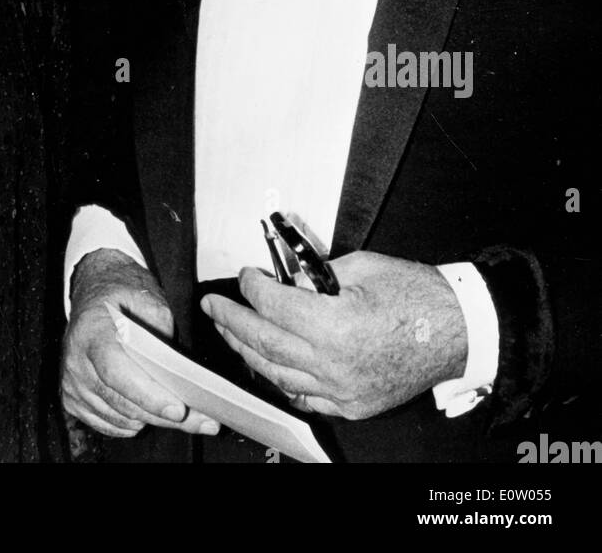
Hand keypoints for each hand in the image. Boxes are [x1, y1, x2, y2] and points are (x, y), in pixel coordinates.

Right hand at [61, 248, 220, 438]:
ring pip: (120, 419)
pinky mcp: (74, 400)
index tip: (178, 409)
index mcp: (91, 332)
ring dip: (153, 420)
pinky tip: (151, 412)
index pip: (117, 372)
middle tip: (203, 421)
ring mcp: (72, 385)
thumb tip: (177, 369)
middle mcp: (76, 363)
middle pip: (122, 403)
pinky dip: (133, 423)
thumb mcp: (145, 296)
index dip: (147, 395)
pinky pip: (110, 425)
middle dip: (163, 415)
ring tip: (185, 417)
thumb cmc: (122, 294)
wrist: (93, 291)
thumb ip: (161, 328)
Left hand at [202, 251, 467, 419]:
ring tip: (230, 331)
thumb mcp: (361, 266)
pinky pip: (304, 396)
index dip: (251, 287)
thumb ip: (316, 275)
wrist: (459, 330)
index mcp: (334, 325)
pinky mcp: (353, 405)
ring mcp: (342, 390)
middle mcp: (333, 363)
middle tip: (212, 306)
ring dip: (248, 351)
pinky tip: (266, 363)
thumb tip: (285, 278)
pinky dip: (281, 379)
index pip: (273, 305)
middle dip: (233, 321)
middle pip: (265, 342)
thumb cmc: (417, 295)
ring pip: (278, 374)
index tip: (244, 275)